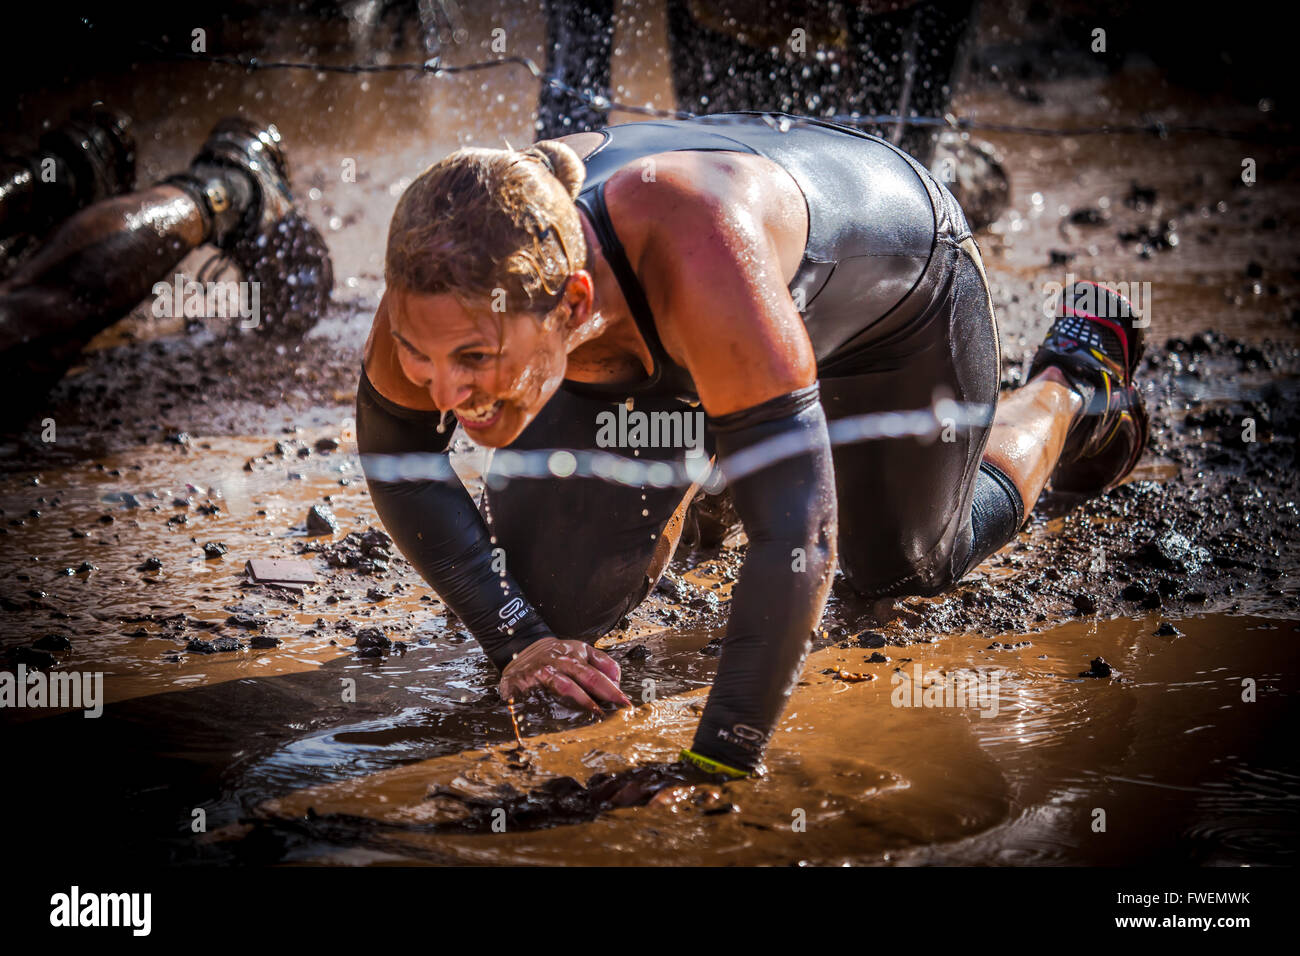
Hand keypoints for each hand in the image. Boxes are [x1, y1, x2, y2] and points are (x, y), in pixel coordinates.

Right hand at [498, 637, 631, 713]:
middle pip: (586, 676)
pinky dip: (549, 709)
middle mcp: (560, 660)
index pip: (599, 670)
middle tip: (616, 709)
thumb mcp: (578, 651)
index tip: (624, 702)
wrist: (519, 647)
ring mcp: (542, 670)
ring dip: (582, 701)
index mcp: (575, 653)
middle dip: (605, 693)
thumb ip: (601, 663)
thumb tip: (618, 682)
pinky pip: (539, 697)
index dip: (613, 687)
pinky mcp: (525, 681)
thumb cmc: (554, 656)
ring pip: (565, 686)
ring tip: (594, 713)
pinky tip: (559, 722)